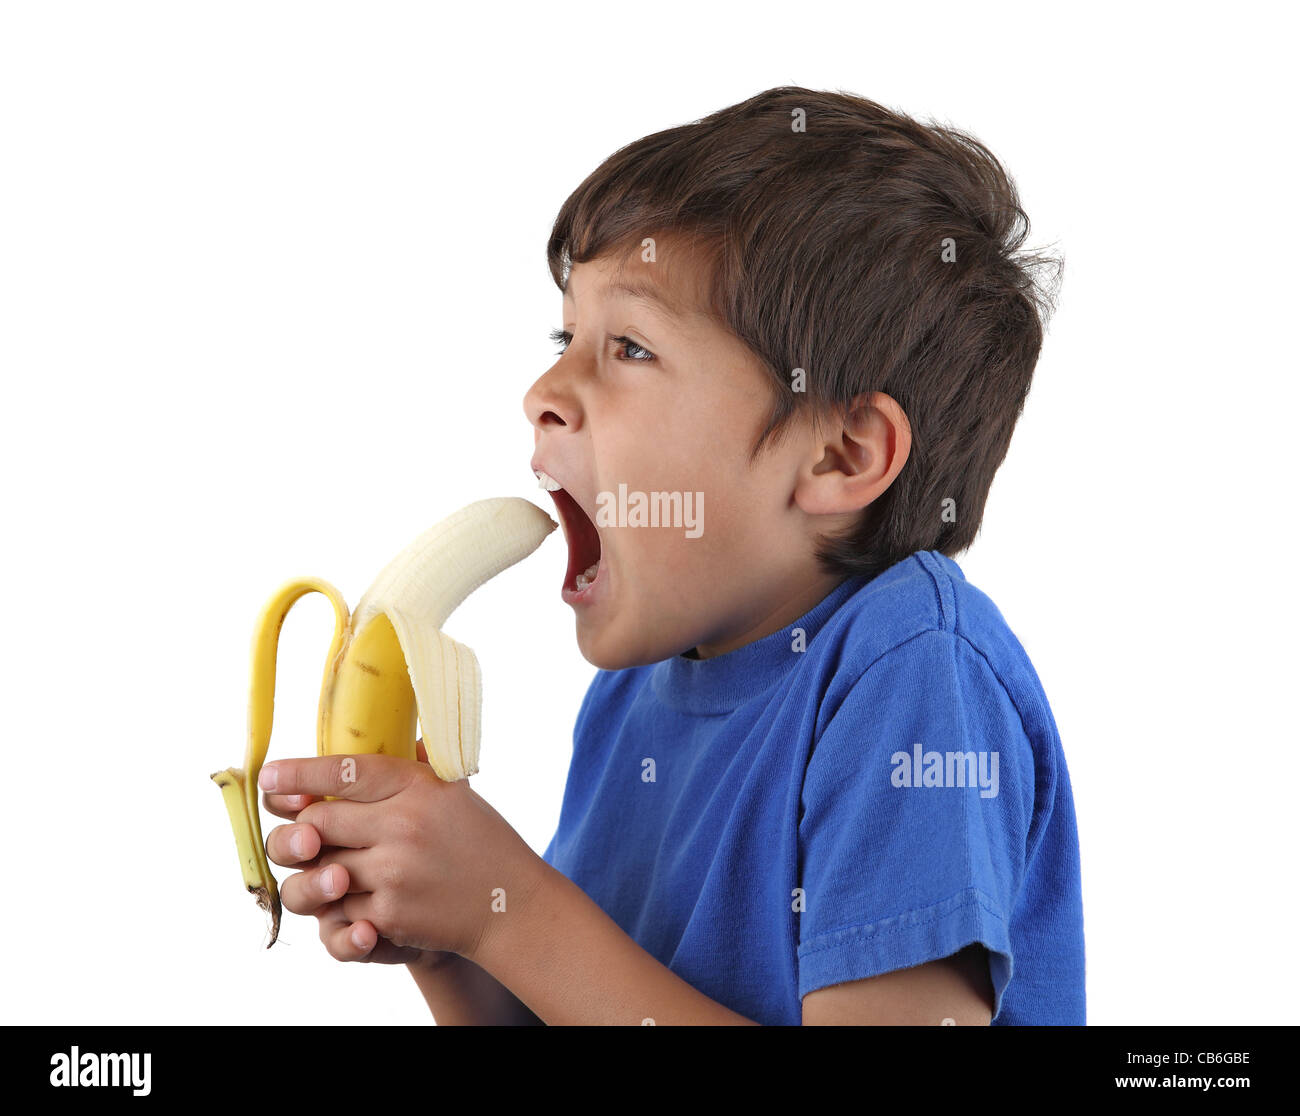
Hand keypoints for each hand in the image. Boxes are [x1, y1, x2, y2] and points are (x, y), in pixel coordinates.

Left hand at [259, 743, 541, 963]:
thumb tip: (374, 733)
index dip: (298, 773)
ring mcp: (393, 873)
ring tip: (333, 872)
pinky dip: (341, 908)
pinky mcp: (389, 915)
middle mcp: (402, 826)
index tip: (268, 776)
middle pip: (317, 822)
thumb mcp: (452, 792)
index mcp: (417, 787)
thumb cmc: (480, 841)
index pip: (343, 772)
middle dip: (303, 830)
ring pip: (319, 871)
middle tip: (306, 832)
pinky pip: (337, 912)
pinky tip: (359, 901)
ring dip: (317, 874)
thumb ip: (412, 768)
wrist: (511, 904)